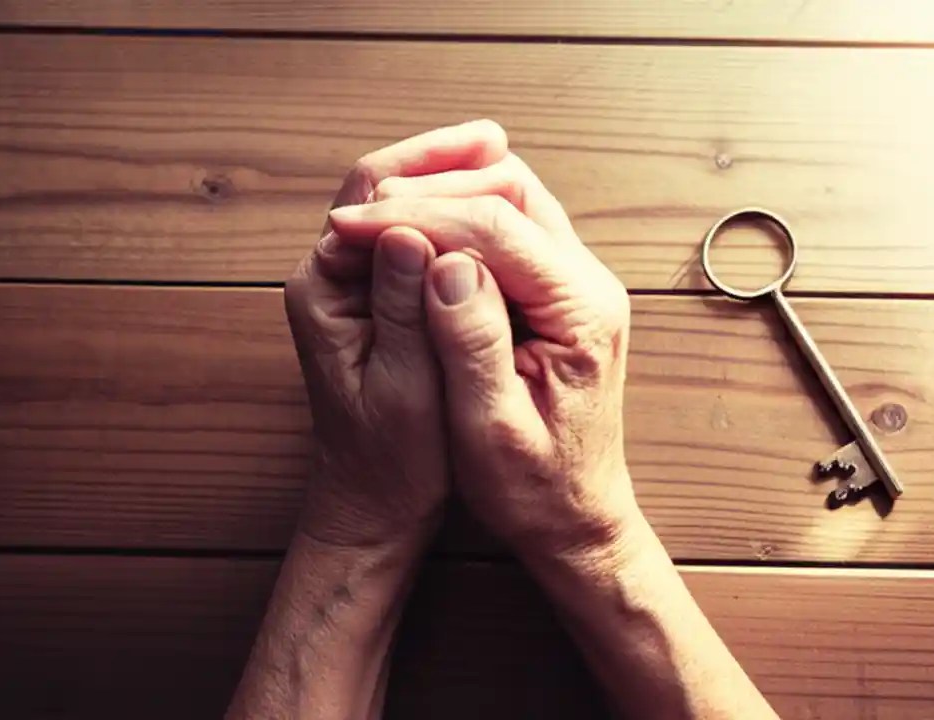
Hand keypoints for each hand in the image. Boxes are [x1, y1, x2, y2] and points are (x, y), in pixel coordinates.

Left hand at [284, 120, 508, 548]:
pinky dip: (445, 218)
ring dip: (443, 183)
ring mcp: (349, 286)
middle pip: (378, 191)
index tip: (486, 148)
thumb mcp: (407, 391)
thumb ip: (404, 312)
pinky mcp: (373, 299)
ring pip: (394, 210)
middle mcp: (327, 278)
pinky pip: (407, 239)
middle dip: (436, 162)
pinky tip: (487, 210)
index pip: (369, 200)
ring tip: (499, 160)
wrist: (375, 503)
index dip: (428, 167)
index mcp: (324, 292)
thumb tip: (409, 231)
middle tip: (497, 140)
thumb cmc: (393, 461)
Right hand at [327, 153, 639, 559]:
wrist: (574, 517)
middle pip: (510, 188)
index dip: (416, 216)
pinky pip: (505, 225)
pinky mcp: (554, 289)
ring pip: (508, 196)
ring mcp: (574, 281)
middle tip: (355, 213)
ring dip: (440, 195)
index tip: (346, 226)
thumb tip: (445, 262)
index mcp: (581, 312)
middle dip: (428, 189)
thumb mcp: (490, 431)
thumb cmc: (533, 489)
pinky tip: (406, 237)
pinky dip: (453, 218)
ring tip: (372, 216)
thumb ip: (471, 344)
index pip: (496, 226)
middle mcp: (588, 283)